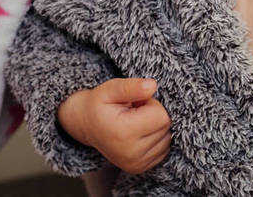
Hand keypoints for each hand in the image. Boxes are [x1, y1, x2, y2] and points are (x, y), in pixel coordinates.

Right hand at [57, 78, 171, 174]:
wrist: (85, 125)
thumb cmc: (99, 104)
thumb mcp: (110, 89)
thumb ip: (131, 87)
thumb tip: (152, 85)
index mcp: (123, 133)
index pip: (161, 116)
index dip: (151, 103)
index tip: (136, 102)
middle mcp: (130, 153)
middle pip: (165, 128)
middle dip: (154, 114)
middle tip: (134, 111)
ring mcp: (135, 164)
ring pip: (166, 139)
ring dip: (155, 127)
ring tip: (135, 121)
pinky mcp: (140, 168)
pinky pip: (163, 149)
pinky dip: (155, 139)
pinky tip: (139, 132)